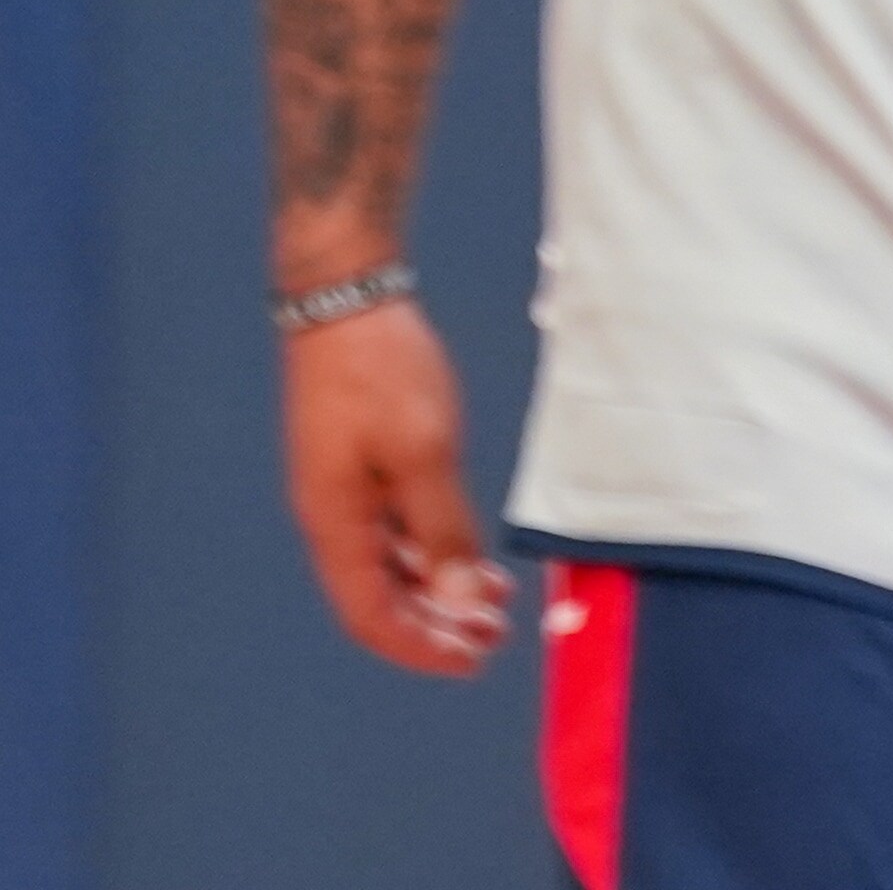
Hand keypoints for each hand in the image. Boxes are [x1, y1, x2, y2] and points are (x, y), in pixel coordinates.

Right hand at [279, 295, 510, 674]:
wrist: (346, 298)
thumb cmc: (382, 371)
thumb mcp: (425, 452)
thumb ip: (442, 528)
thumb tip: (461, 597)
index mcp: (335, 525)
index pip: (372, 616)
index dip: (421, 646)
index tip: (472, 661)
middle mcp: (332, 518)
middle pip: (379, 598)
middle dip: (436, 624)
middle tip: (494, 638)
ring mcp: (344, 491)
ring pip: (389, 566)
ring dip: (438, 589)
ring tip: (494, 603)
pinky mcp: (360, 464)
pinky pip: (393, 530)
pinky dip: (430, 550)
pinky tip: (468, 552)